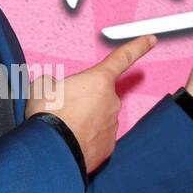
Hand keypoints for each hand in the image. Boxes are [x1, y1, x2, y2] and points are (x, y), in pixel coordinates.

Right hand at [26, 33, 157, 172]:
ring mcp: (112, 126)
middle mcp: (111, 101)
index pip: (122, 58)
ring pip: (99, 118)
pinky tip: (70, 142)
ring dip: (84, 120)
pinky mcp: (108, 147)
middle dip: (85, 100)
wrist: (52, 152)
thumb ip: (53, 81)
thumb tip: (52, 87)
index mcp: (98, 80)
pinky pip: (97, 138)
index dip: (138, 47)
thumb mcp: (41, 86)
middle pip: (100, 95)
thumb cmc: (48, 115)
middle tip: (63, 108)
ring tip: (64, 127)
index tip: (151, 40)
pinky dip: (85, 139)